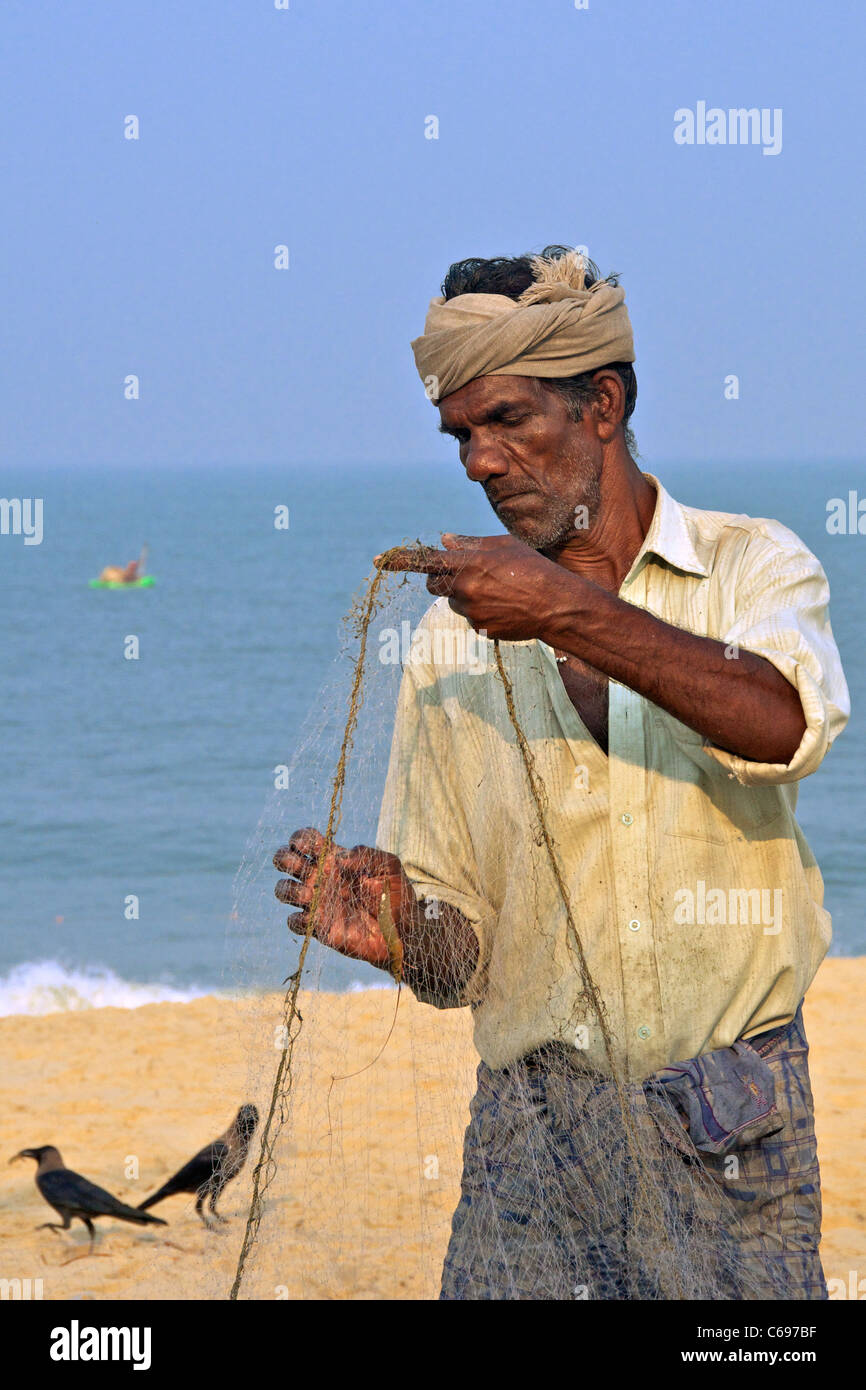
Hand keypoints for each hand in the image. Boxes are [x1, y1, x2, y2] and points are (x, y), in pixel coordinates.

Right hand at [273, 828, 421, 971]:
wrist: (403, 931)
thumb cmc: (397, 896)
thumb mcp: (389, 866)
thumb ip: (366, 854)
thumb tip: (340, 859)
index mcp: (334, 860)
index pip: (305, 841)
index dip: (299, 839)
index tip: (310, 846)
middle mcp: (321, 879)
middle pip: (285, 861)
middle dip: (284, 859)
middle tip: (302, 867)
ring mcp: (318, 903)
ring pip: (283, 890)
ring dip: (289, 890)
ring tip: (310, 894)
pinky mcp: (320, 928)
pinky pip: (294, 922)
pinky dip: (297, 919)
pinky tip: (316, 917)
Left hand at [377, 533, 567, 640]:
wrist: (556, 605)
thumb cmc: (532, 568)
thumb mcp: (502, 547)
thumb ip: (469, 544)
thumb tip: (442, 540)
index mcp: (468, 563)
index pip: (425, 560)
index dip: (400, 561)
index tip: (377, 561)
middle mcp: (464, 588)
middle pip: (433, 585)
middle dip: (441, 579)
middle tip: (466, 574)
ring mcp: (470, 611)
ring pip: (452, 601)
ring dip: (464, 595)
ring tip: (497, 590)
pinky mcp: (478, 629)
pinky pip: (469, 617)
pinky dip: (479, 610)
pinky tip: (503, 605)